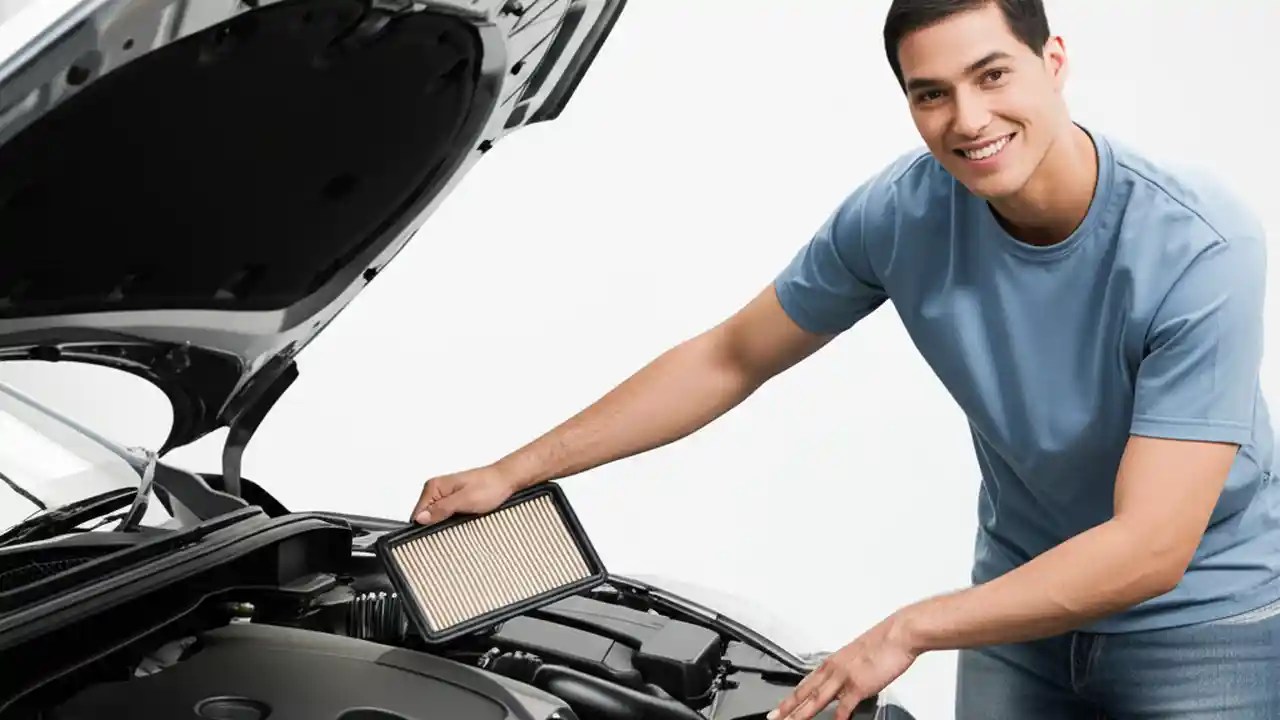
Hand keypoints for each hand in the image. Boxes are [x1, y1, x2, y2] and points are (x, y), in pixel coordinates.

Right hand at [411, 464, 519, 524]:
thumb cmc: (490, 486)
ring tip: (462, 519)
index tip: (437, 532)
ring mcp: (445, 494)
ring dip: (446, 523)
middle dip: (436, 525)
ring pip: (436, 517)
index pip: (417, 514)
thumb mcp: (465, 500)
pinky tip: (464, 519)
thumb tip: (421, 518)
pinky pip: (445, 515)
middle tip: (454, 525)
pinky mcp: (454, 499)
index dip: (425, 526)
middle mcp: (437, 489)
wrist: (506, 480)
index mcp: (434, 486)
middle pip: (425, 516)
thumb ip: (441, 509)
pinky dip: (452, 520)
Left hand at [768, 613, 919, 719]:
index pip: (805, 682)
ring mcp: (844, 677)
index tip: (780, 707)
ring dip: (801, 714)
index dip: (791, 697)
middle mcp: (834, 669)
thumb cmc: (883, 643)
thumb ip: (847, 670)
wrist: (899, 634)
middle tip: (773, 718)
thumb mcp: (857, 656)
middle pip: (805, 692)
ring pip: (816, 700)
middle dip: (787, 707)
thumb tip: (845, 682)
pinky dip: (838, 719)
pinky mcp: (858, 685)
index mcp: (833, 661)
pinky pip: (844, 707)